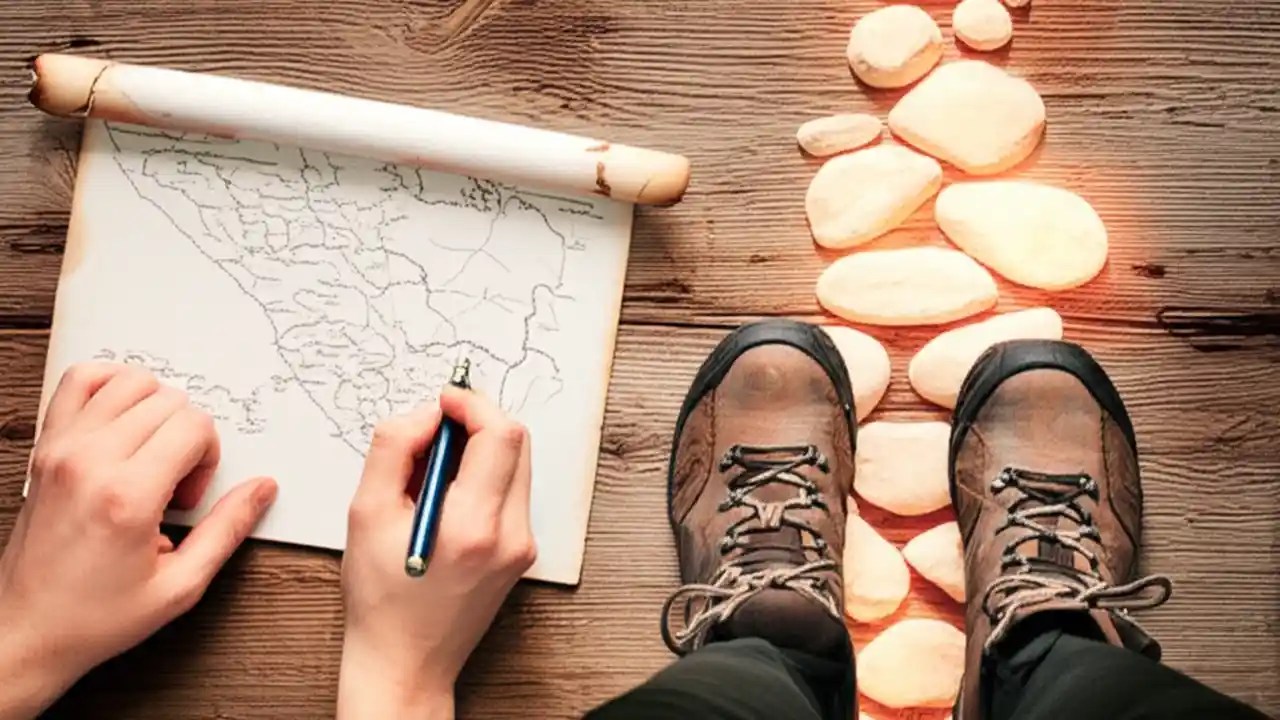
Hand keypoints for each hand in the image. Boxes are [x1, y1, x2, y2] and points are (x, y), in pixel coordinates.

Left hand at [0, 363, 276, 719]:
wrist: (26, 628)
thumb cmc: (95, 615)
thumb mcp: (180, 585)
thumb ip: (228, 529)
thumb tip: (263, 488)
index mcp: (126, 496)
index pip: (193, 426)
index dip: (208, 459)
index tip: (188, 499)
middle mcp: (90, 462)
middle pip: (169, 401)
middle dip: (187, 438)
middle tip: (171, 486)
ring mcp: (62, 449)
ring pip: (132, 382)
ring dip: (156, 411)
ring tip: (150, 455)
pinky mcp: (45, 448)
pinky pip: (81, 381)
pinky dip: (110, 384)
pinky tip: (125, 419)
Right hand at [338, 386, 535, 719]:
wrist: (406, 661)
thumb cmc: (380, 597)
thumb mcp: (366, 514)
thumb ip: (394, 449)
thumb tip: (426, 413)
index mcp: (473, 525)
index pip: (499, 435)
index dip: (471, 403)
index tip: (443, 400)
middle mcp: (510, 534)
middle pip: (517, 442)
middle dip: (477, 421)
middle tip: (435, 428)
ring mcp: (522, 545)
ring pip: (516, 464)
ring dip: (480, 448)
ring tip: (432, 470)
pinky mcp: (521, 552)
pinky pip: (510, 491)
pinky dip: (483, 477)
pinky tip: (447, 496)